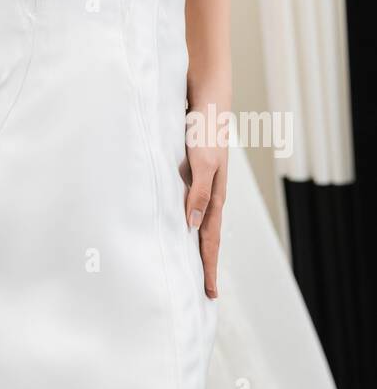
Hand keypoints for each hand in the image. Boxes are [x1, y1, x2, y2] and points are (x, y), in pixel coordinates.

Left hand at [183, 101, 228, 298]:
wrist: (205, 94)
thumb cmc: (204, 128)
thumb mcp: (203, 163)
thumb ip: (199, 193)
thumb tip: (191, 227)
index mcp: (216, 195)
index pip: (211, 240)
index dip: (209, 267)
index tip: (210, 295)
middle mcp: (209, 191)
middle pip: (206, 234)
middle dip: (204, 263)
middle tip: (202, 290)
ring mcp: (200, 181)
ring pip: (195, 219)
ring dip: (192, 242)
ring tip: (188, 264)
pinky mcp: (189, 168)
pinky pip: (185, 201)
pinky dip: (182, 218)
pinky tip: (173, 221)